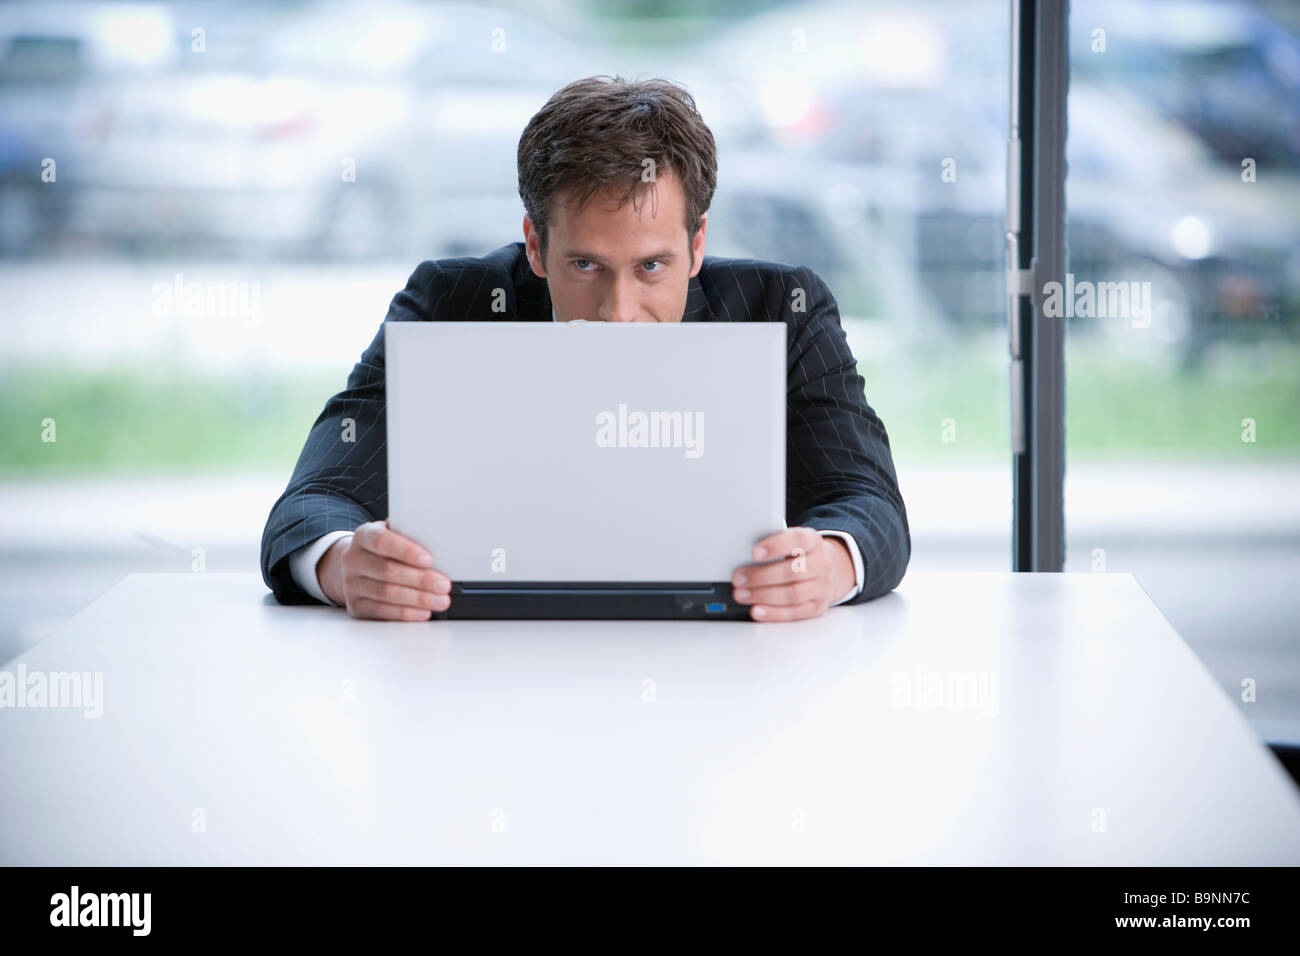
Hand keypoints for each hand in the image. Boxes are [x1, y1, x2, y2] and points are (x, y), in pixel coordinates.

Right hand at [318, 519, 450, 619]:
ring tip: (440, 600)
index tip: (428, 559)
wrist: (357, 565)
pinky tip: (423, 612)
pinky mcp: (356, 605)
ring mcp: (352, 584)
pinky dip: (406, 613)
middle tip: (443, 584)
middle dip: (420, 579)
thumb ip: (409, 536)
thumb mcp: (393, 535)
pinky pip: (382, 611)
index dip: (406, 551)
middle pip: (387, 571)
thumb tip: (438, 543)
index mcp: (364, 536)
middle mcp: (353, 559)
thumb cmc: (383, 549)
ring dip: (417, 599)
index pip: (382, 541)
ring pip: (386, 593)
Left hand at [730, 527, 853, 621]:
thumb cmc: (800, 555)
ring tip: (741, 594)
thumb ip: (773, 545)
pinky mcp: (817, 607)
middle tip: (738, 579)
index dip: (775, 546)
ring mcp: (822, 587)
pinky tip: (757, 610)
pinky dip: (773, 613)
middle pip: (792, 571)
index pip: (797, 540)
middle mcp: (821, 563)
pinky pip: (795, 612)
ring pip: (793, 594)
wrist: (828, 571)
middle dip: (760, 576)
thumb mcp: (791, 542)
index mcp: (812, 541)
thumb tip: (742, 555)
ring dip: (763, 595)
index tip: (754, 553)